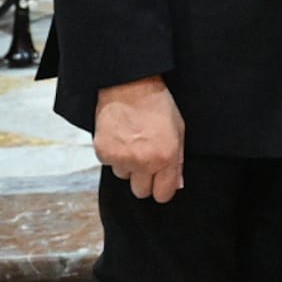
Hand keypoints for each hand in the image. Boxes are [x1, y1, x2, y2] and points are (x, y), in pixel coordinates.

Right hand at [94, 76, 184, 203]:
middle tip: (147, 162)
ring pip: (125, 177)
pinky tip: (121, 138)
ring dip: (129, 166)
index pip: (163, 194)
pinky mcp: (103, 153)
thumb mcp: (179, 131)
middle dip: (145, 181)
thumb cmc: (157, 105)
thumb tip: (177, 184)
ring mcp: (121, 159)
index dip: (163, 189)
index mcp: (165, 157)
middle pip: (141, 192)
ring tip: (134, 143)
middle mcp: (143, 162)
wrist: (129, 87)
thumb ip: (178, 160)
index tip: (162, 184)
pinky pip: (110, 164)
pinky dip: (115, 155)